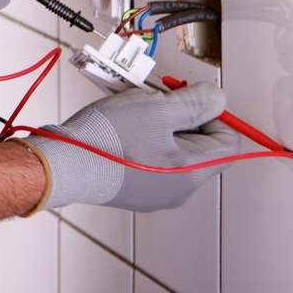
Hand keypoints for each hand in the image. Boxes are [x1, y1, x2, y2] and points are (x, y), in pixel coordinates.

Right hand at [21, 83, 241, 211]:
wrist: (63, 165)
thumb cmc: (108, 138)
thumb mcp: (157, 108)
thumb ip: (195, 102)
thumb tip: (219, 99)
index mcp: (192, 171)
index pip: (229, 142)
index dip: (215, 115)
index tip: (190, 98)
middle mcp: (179, 189)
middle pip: (200, 147)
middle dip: (182, 118)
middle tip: (157, 99)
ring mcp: (155, 193)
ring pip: (173, 153)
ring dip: (160, 128)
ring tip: (134, 110)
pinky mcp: (133, 191)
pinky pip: (151, 162)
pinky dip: (142, 142)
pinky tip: (120, 128)